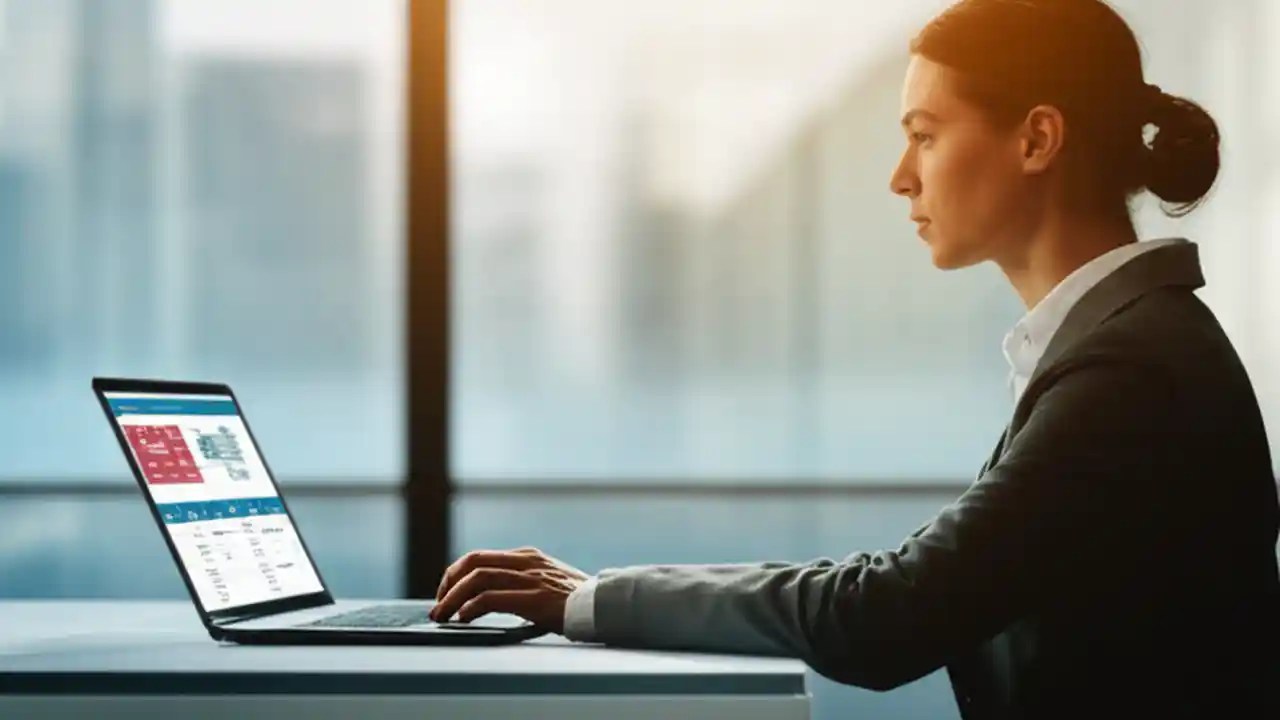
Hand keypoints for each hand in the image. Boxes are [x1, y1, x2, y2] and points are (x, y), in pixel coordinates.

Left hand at [429, 546, 588, 633]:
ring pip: (477, 579)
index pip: (480, 557)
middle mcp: (525, 562)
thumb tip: (492, 597)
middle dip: (448, 583)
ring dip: (453, 598)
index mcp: (528, 556)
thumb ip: (524, 581)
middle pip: (473, 562)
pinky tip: (464, 618)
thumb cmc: (579, 599)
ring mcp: (529, 578)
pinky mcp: (533, 598)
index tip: (447, 592)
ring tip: (443, 614)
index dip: (456, 573)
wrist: (604, 605)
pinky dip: (471, 607)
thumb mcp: (548, 580)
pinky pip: (491, 598)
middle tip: (438, 604)